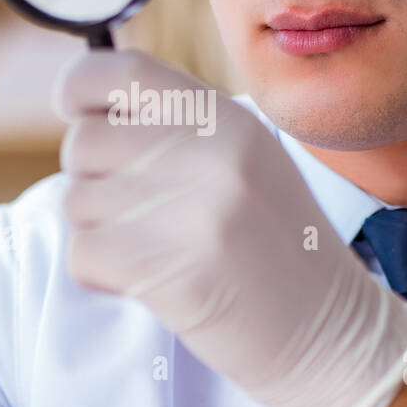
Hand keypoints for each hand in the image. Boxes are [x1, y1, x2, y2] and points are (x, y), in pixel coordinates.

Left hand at [54, 48, 406, 406]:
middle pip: (84, 142)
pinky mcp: (174, 270)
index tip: (73, 113)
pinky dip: (102, 275)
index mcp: (226, 117)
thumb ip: (177, 127)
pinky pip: (84, 253)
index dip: (77, 89)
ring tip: (159, 250)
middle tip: (138, 214)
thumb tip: (85, 111)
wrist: (333, 334)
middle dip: (93, 181)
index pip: (120, 72)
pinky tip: (150, 282)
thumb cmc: (277, 249)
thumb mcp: (245, 160)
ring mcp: (194, 210)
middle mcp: (211, 152)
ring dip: (100, 231)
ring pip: (78, 201)